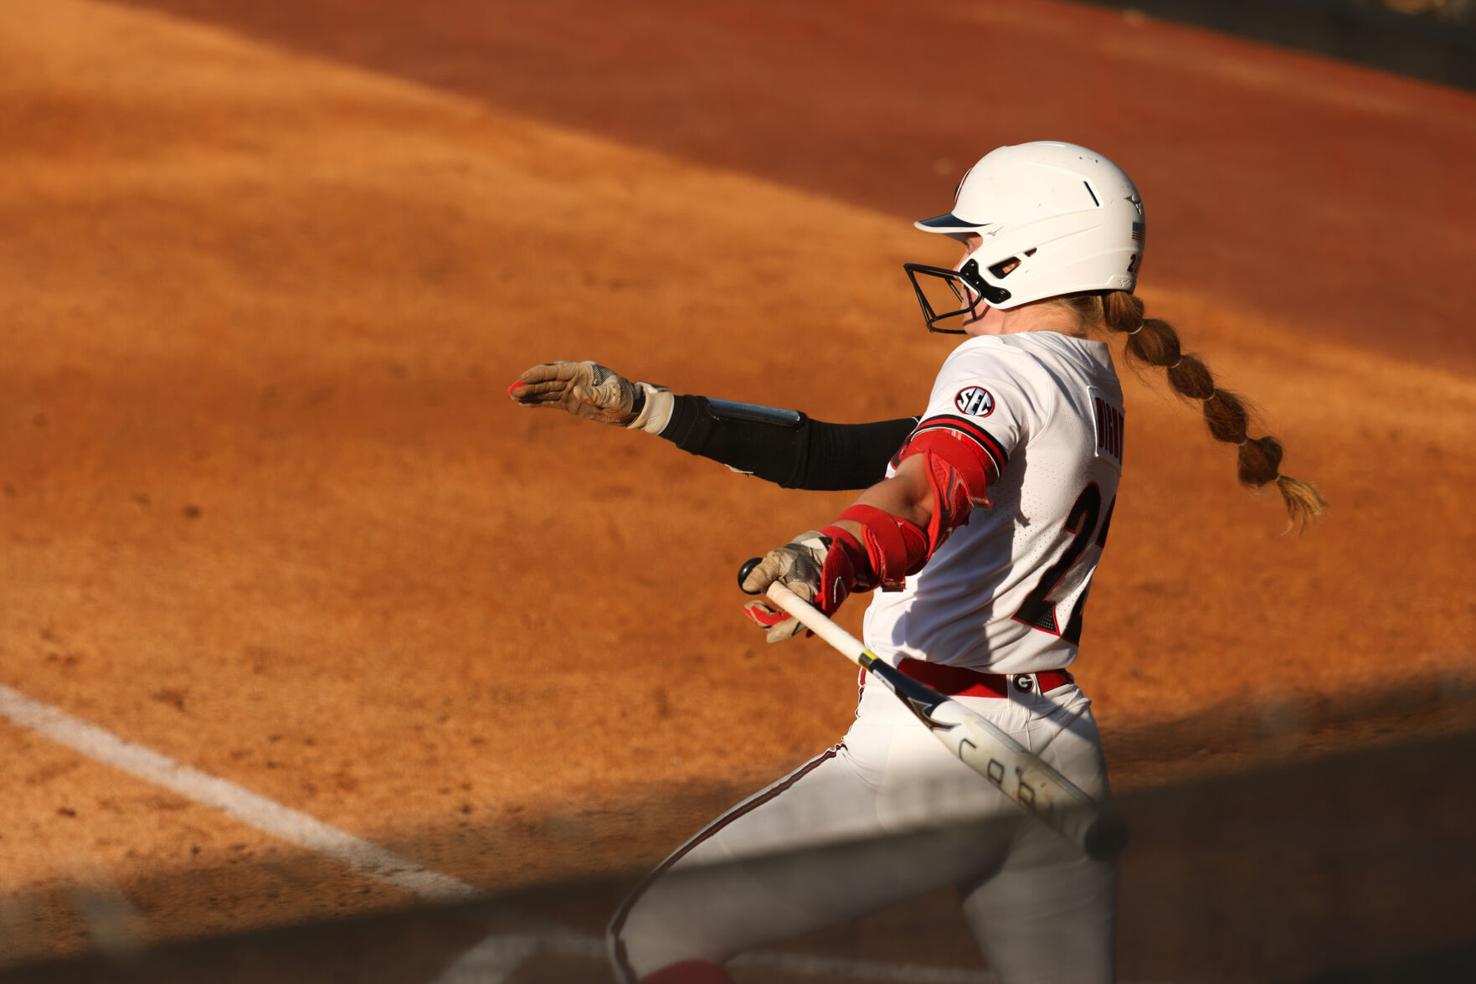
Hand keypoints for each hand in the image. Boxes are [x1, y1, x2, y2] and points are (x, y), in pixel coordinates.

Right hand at [506, 361, 641, 425]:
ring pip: (547, 390)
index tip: (523, 378)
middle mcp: (575, 378)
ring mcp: (572, 390)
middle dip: (530, 384)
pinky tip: (525, 403)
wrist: (633, 408)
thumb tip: (575, 391)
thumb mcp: (614, 397)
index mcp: (584, 371)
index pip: (556, 370)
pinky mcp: (572, 402)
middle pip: (548, 380)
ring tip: (513, 397)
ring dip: (530, 393)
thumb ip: (595, 394)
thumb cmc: (625, 399)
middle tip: (512, 391)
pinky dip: (538, 401)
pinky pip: (551, 400)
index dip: (539, 374)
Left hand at [740, 532, 829, 643]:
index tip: (769, 637)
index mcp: (809, 595)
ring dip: (766, 616)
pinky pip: (784, 618)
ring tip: (752, 604)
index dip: (784, 630)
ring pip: (784, 622)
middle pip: (789, 624)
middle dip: (766, 620)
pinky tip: (760, 604)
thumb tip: (747, 587)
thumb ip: (762, 572)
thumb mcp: (777, 560)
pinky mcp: (799, 608)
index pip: (798, 620)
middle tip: (749, 607)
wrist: (814, 554)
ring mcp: (805, 609)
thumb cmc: (797, 556)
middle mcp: (810, 607)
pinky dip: (770, 613)